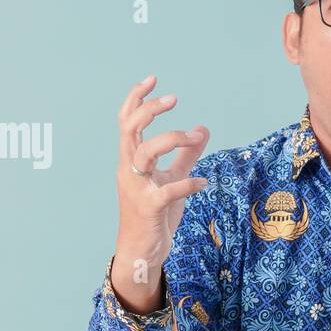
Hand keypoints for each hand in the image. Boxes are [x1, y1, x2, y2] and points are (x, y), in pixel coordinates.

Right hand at [112, 74, 211, 310]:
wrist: (142, 250)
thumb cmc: (155, 213)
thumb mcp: (171, 178)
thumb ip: (186, 155)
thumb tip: (202, 129)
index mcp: (131, 160)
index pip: (126, 122)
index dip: (135, 98)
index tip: (152, 79)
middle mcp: (129, 170)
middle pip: (130, 130)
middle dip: (150, 110)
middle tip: (174, 99)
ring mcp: (138, 188)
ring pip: (145, 153)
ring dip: (172, 139)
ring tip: (195, 137)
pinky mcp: (150, 208)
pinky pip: (168, 190)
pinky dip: (188, 183)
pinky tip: (204, 181)